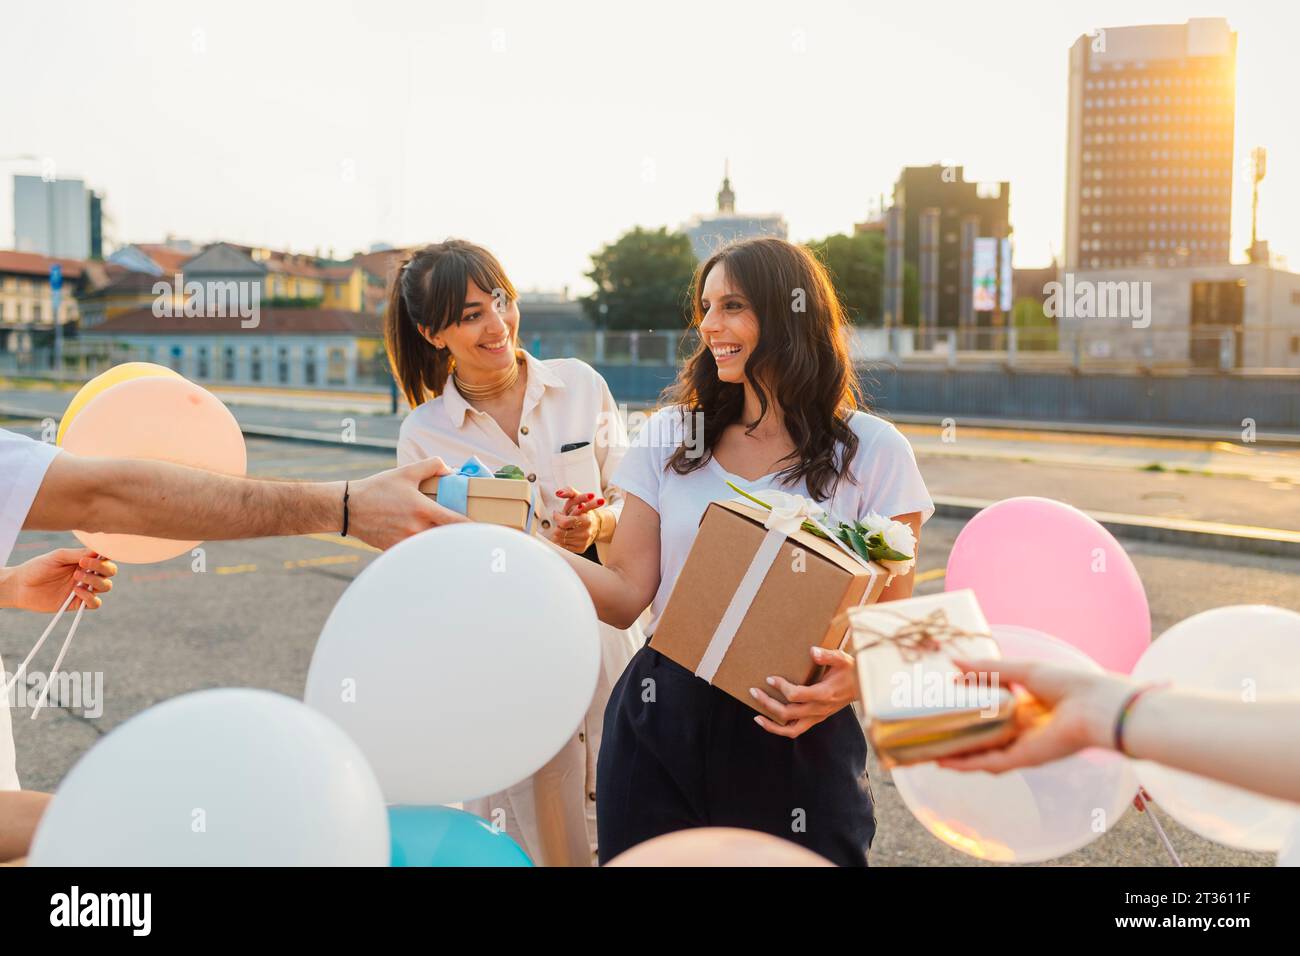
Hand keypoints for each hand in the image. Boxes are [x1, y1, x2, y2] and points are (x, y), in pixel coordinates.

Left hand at [0, 549, 115, 612]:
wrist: (20, 586)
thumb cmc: (37, 568)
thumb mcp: (57, 556)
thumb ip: (78, 554)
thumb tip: (98, 551)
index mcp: (84, 561)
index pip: (105, 558)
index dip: (105, 557)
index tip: (91, 556)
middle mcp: (87, 575)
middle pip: (110, 572)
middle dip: (101, 568)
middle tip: (82, 565)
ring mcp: (84, 589)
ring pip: (106, 587)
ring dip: (95, 581)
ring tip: (76, 577)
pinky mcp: (77, 604)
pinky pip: (95, 604)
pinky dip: (90, 597)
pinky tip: (76, 590)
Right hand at [346, 457, 468, 549]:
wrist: (348, 508)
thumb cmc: (377, 489)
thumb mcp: (405, 472)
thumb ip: (431, 466)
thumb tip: (450, 470)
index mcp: (423, 509)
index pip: (456, 522)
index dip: (473, 528)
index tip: (485, 531)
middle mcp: (417, 529)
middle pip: (447, 539)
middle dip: (459, 538)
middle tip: (470, 539)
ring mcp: (406, 542)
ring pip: (432, 548)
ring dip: (442, 545)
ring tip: (450, 543)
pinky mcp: (396, 550)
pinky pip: (416, 553)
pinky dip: (424, 551)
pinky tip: (427, 550)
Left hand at [550, 486, 604, 553]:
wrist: (596, 524)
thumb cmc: (584, 510)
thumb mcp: (578, 497)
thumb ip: (568, 492)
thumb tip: (559, 493)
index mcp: (586, 519)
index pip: (564, 522)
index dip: (558, 517)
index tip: (558, 513)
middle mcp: (586, 532)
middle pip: (559, 532)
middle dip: (558, 525)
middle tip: (563, 521)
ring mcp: (584, 542)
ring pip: (559, 539)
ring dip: (560, 532)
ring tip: (567, 527)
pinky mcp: (581, 549)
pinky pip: (563, 546)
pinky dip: (563, 539)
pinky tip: (569, 534)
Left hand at [750, 645, 857, 738]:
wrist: (864, 688)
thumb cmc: (851, 671)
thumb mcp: (842, 659)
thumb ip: (827, 655)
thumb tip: (812, 651)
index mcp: (823, 694)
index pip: (796, 695)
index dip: (781, 687)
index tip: (769, 678)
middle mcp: (818, 709)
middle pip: (788, 713)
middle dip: (768, 703)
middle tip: (753, 691)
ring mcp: (817, 717)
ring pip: (790, 729)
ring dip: (771, 724)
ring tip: (756, 716)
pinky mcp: (815, 720)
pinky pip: (795, 731)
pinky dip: (780, 729)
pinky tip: (768, 721)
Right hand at [935, 657, 1138, 773]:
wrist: (1097, 706)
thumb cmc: (1069, 683)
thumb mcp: (1023, 670)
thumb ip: (988, 669)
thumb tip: (953, 661)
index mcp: (1028, 707)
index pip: (992, 710)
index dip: (968, 707)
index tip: (946, 699)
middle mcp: (1023, 729)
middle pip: (984, 736)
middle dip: (959, 738)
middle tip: (932, 734)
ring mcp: (1023, 746)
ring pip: (982, 754)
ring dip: (957, 757)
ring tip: (930, 755)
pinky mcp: (1024, 759)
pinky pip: (990, 763)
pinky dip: (967, 764)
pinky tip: (946, 763)